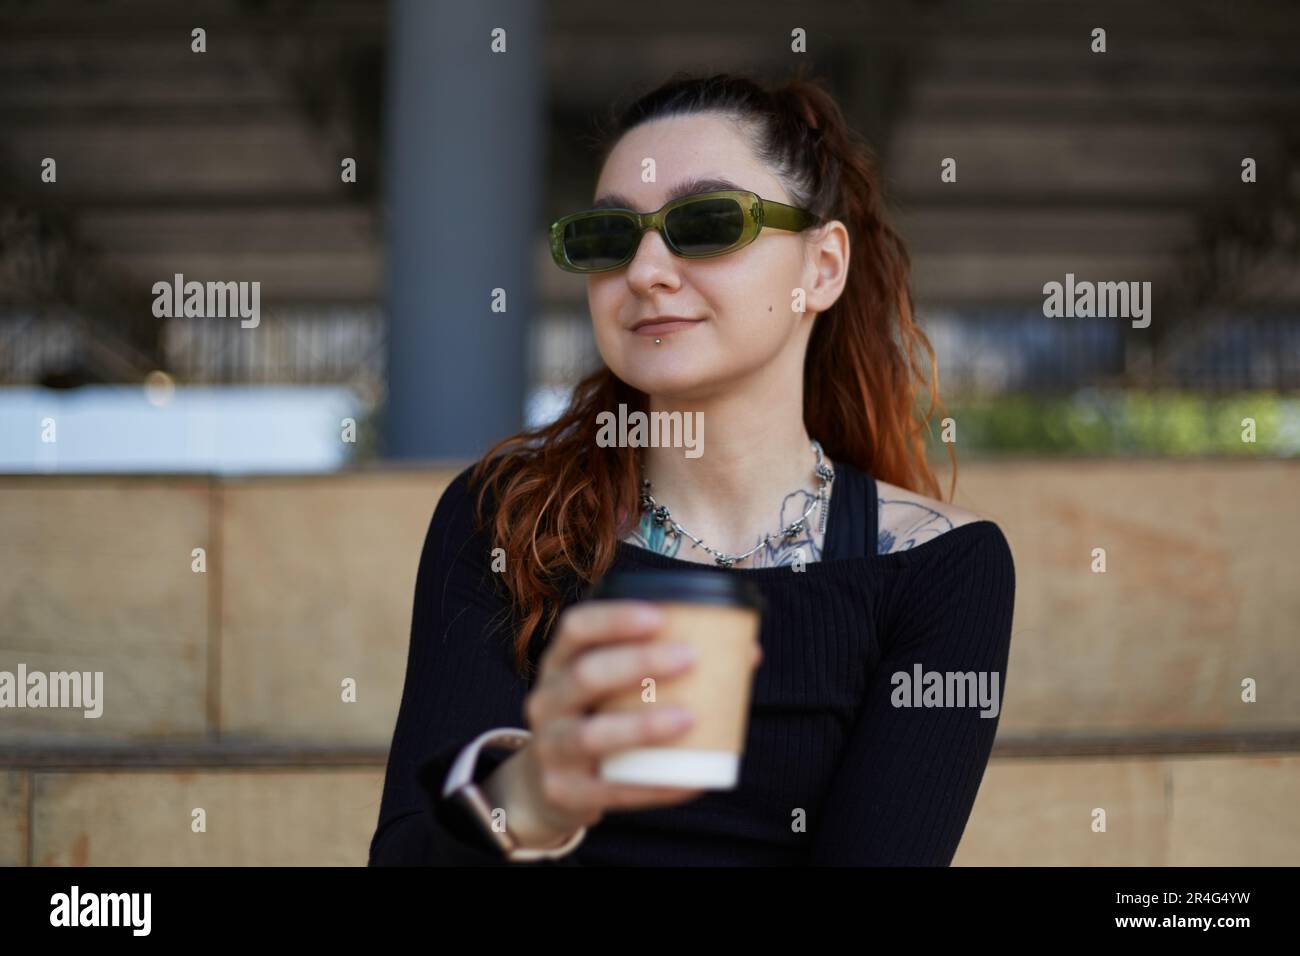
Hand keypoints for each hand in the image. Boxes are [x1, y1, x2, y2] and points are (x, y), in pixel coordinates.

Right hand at [516, 599, 729, 835]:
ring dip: (641, 725)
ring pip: (590, 735)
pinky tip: (688, 781)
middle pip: (584, 675)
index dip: (614, 618)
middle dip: (637, 662)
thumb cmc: (598, 720)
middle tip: (689, 658)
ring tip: (688, 717)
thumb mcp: (612, 689)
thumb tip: (748, 652)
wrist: (548, 788)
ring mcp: (550, 749)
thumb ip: (666, 667)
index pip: (575, 628)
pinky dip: (652, 786)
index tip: (659, 615)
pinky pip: (609, 791)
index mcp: (559, 664)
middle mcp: (546, 701)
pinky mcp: (564, 792)